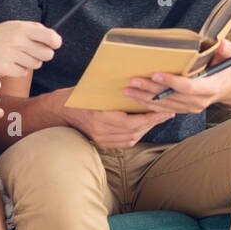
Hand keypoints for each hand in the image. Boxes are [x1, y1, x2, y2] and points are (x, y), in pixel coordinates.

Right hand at [0, 21, 60, 77]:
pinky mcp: (4, 68)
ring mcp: (10, 55)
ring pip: (36, 65)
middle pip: (47, 54)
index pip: (50, 37)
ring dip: (30, 63)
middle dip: (44, 55)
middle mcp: (17, 40)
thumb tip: (55, 38)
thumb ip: (34, 29)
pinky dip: (19, 70)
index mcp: (21, 28)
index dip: (55, 42)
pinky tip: (10, 64)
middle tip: (34, 53)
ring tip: (18, 57)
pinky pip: (23, 73)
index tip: (54, 44)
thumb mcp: (13, 26)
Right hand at [57, 92, 174, 148]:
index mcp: (100, 118)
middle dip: (153, 122)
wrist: (62, 109)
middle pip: (134, 131)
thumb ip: (117, 92)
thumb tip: (142, 86)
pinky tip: (146, 125)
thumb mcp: (98, 90)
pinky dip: (138, 134)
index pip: (131, 122)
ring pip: (132, 138)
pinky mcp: (102, 143)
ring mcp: (101, 139)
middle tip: (168, 112)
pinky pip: (125, 142)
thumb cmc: (81, 94)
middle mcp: (101, 132)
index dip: (150, 118)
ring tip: (160, 118)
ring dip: (147, 128)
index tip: (164, 110)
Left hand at [122, 39, 230, 114]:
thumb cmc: (224, 68)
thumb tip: (221, 42)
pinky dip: (149, 104)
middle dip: (150, 89)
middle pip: (171, 97)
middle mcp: (199, 101)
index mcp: (210, 87)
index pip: (188, 87)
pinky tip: (136, 98)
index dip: (171, 82)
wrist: (227, 86)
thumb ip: (226, 49)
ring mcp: (191, 108)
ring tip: (128, 89)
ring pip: (164, 105)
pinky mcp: (183, 110)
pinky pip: (163, 110)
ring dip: (145, 98)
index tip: (155, 74)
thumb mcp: (228, 56)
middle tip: (133, 80)